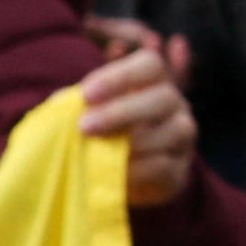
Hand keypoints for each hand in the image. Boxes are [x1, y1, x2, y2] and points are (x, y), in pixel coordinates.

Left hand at [76, 19, 196, 209]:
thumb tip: (63, 107)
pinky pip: (165, 165)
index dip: (120, 76)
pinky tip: (115, 174)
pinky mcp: (179, 170)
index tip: (86, 95)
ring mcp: (182, 137)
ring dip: (131, 143)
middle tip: (85, 126)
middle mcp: (174, 105)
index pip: (150, 64)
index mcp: (151, 83)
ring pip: (173, 131)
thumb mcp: (86, 117)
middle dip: (122, 111)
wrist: (116, 180)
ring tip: (97, 154)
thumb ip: (76, 107)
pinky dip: (137, 170)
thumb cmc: (98, 139)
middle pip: (164, 96)